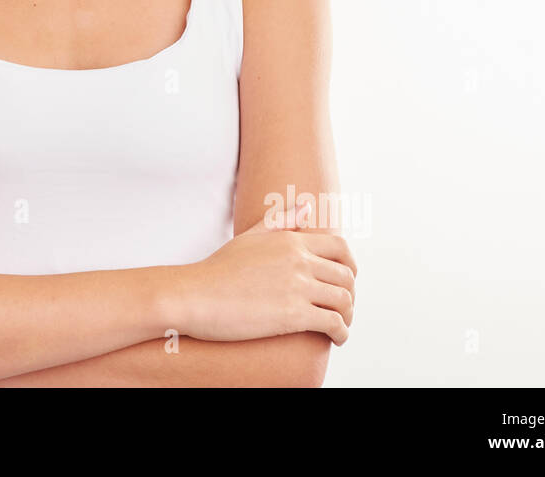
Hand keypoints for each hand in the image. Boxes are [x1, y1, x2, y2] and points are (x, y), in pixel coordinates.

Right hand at [176, 199, 356, 344]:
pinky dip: (342, 333)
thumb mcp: (249, 237)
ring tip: (341, 326)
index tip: (347, 279)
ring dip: (348, 316)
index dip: (350, 266)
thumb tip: (307, 206)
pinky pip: (334, 323)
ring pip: (344, 300)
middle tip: (342, 307)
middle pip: (346, 276)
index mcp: (290, 241)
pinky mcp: (293, 315)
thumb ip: (279, 221)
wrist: (194, 295)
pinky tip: (336, 339)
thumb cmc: (217, 269)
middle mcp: (299, 260)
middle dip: (350, 294)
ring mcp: (297, 287)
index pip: (340, 248)